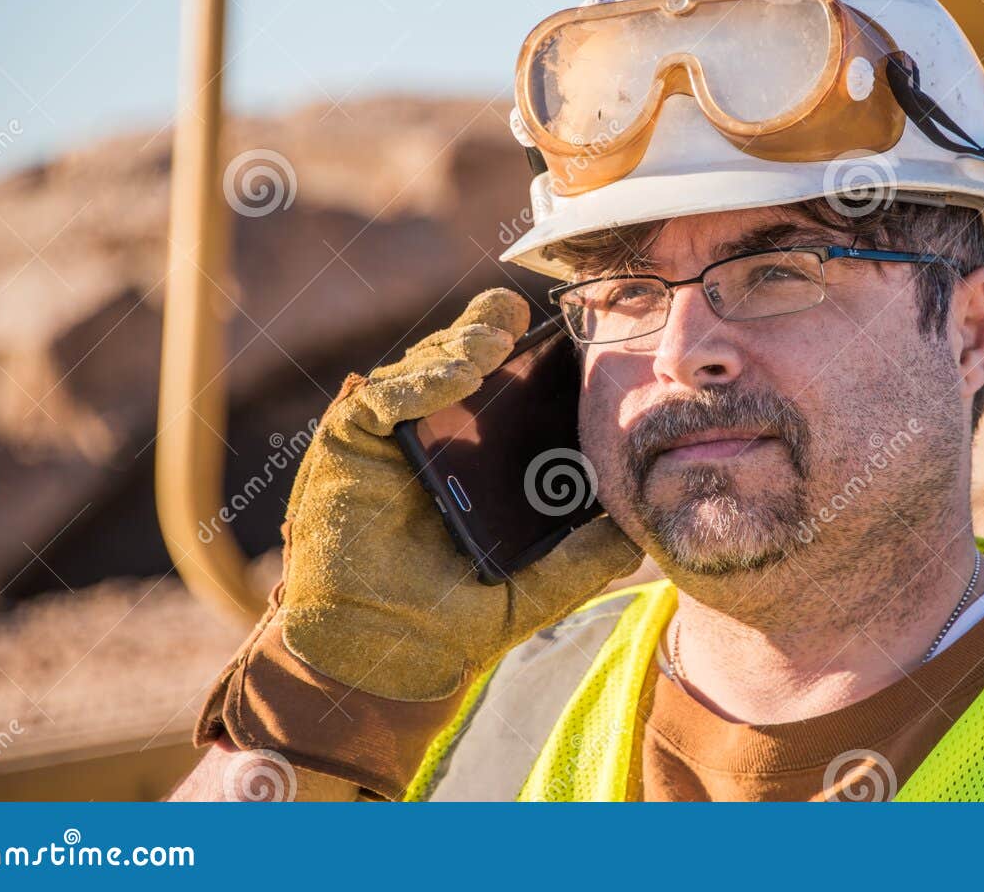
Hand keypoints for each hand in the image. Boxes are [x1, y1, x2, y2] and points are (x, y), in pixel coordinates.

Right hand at [193, 288, 640, 796]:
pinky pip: (382, 397)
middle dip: (491, 336)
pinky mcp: (348, 444)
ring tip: (497, 341)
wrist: (381, 663)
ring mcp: (389, 441)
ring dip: (462, 349)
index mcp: (476, 466)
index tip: (567, 335)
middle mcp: (432, 444)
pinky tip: (459, 373)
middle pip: (463, 369)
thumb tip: (635, 535)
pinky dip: (420, 380)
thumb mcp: (531, 592)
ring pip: (425, 371)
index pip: (503, 397)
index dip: (528, 359)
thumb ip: (579, 561)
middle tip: (525, 320)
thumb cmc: (449, 628)